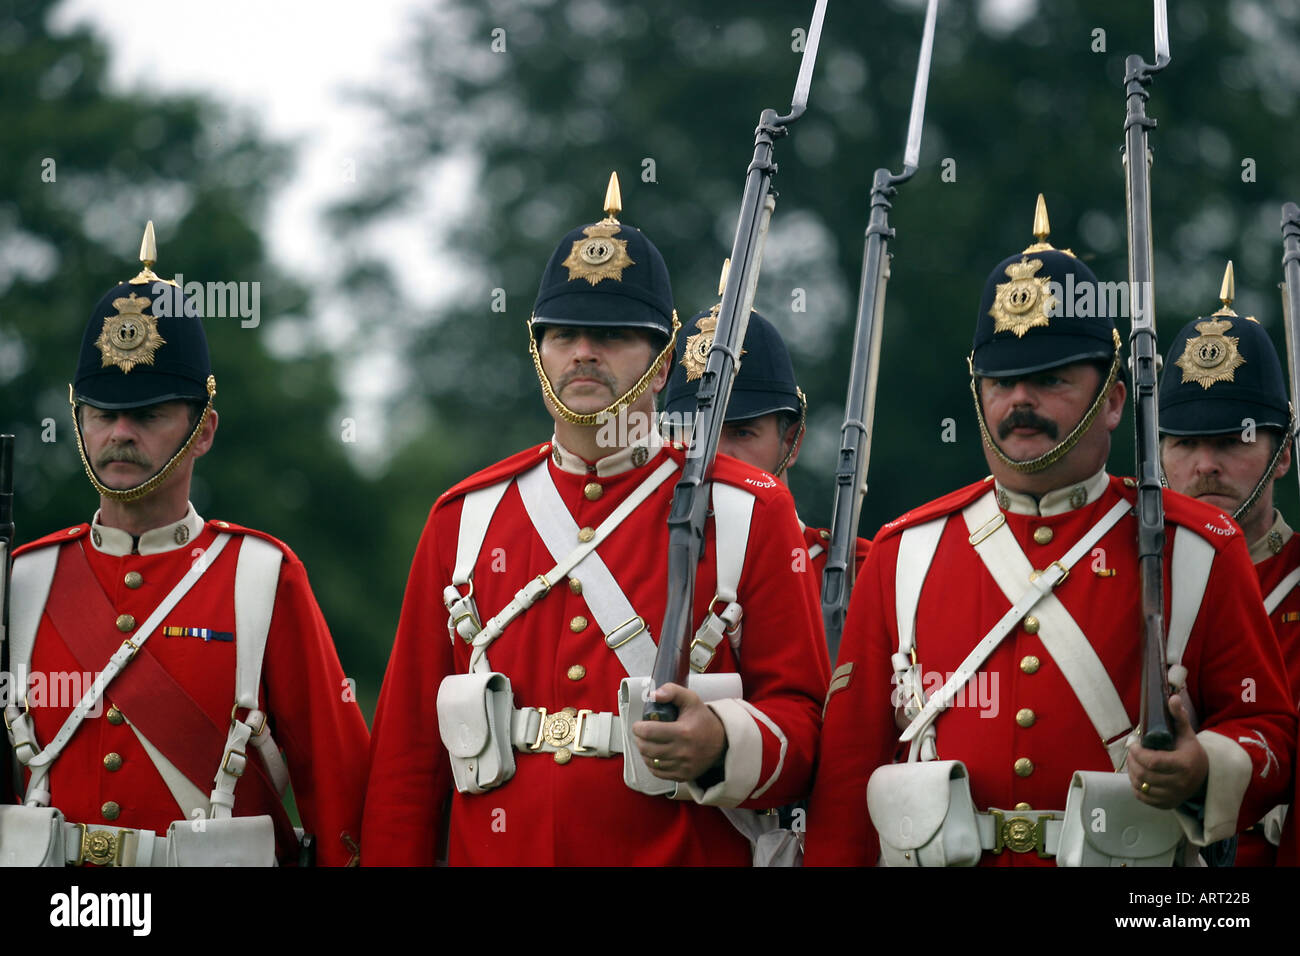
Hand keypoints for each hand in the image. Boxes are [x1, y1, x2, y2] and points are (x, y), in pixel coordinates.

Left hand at [631, 683, 727, 781]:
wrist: (721, 742)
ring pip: (651, 762)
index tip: (638, 725)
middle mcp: (682, 752)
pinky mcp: (683, 776)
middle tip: (640, 733)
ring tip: (646, 743)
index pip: (649, 732)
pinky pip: (658, 773)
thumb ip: (672, 691)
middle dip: (639, 740)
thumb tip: (654, 695)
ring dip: (644, 752)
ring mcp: (682, 766)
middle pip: (647, 749)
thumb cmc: (703, 720)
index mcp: (682, 732)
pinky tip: (654, 755)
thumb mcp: (691, 699)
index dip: (638, 728)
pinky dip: (652, 764)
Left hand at [1126, 694, 1207, 809]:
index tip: (1134, 744)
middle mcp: (1179, 783)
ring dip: (1132, 772)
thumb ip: (1178, 716)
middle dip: (1132, 761)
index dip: (1137, 753)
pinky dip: (1136, 786)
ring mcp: (1173, 796)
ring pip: (1141, 786)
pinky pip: (1143, 797)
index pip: (1152, 762)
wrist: (1204, 776)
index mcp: (1184, 765)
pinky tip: (1138, 775)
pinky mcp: (1167, 804)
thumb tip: (1172, 697)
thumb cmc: (1190, 751)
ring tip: (1133, 761)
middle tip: (1131, 751)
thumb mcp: (1186, 733)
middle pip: (1144, 774)